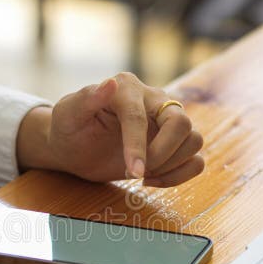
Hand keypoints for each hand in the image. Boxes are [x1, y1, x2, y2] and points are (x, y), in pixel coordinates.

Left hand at [16, 72, 204, 186]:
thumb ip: (85, 100)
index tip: (133, 173)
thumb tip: (109, 84)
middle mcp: (153, 100)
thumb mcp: (67, 115)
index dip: (137, 146)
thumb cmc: (68, 129)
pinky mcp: (174, 143)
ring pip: (194, 140)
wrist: (75, 147)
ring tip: (140, 175)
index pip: (139, 117)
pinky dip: (180, 175)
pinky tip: (153, 180)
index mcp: (126, 88)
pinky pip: (196, 160)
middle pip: (182, 123)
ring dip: (171, 165)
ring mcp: (167, 121)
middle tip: (137, 173)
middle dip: (162, 154)